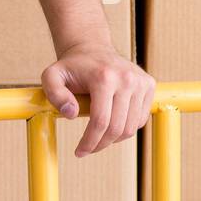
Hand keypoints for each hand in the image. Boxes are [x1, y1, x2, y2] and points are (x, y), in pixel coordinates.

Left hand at [40, 41, 155, 157]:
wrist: (91, 48)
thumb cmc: (71, 66)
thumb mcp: (51, 76)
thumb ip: (55, 94)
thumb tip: (71, 113)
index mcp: (104, 77)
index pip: (100, 121)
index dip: (90, 142)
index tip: (79, 152)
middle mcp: (126, 79)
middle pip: (117, 128)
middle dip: (100, 144)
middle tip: (88, 149)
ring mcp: (140, 82)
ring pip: (131, 127)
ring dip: (114, 139)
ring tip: (99, 137)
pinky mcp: (149, 85)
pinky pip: (140, 119)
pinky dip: (126, 127)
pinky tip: (112, 123)